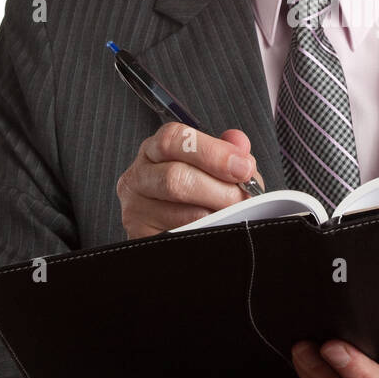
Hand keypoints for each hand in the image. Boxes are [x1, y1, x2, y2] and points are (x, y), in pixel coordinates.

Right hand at [116, 121, 263, 238]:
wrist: (184, 237)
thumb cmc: (199, 193)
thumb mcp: (215, 167)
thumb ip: (228, 153)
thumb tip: (239, 144)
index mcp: (155, 150)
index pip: (175, 139)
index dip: (213, 152)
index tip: (243, 167)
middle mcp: (139, 176)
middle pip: (175, 178)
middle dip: (219, 189)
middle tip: (243, 197)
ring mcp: (135, 210)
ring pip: (178, 212)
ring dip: (215, 214)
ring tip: (235, 215)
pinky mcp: (141, 238)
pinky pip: (178, 237)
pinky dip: (204, 234)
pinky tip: (217, 230)